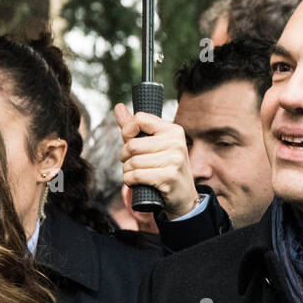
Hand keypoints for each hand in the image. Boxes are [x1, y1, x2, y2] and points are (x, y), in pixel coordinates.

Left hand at [114, 103, 199, 218]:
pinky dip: (129, 180)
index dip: (127, 131)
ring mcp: (175, 160)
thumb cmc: (165, 167)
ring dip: (127, 171)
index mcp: (173, 130)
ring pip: (133, 162)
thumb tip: (118, 107)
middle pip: (133, 144)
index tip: (129, 141)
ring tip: (134, 173)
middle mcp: (176, 142)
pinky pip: (136, 175)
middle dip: (124, 156)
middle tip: (130, 162)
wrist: (184, 195)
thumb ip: (135, 127)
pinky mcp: (169, 177)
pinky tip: (135, 182)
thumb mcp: (154, 144)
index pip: (140, 119)